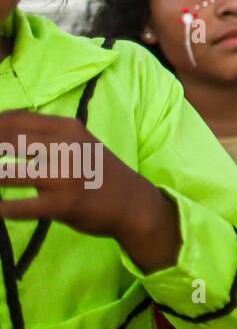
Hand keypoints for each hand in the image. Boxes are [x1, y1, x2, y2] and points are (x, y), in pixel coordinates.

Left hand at [0, 110, 180, 272]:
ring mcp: (65, 176)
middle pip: (6, 143)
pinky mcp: (63, 204)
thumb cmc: (96, 171)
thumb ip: (42, 134)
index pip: (13, 120)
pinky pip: (20, 207)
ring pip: (8, 174)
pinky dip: (0, 208)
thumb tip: (0, 124)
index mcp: (67, 128)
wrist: (132, 202)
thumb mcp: (77, 142)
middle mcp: (66, 147)